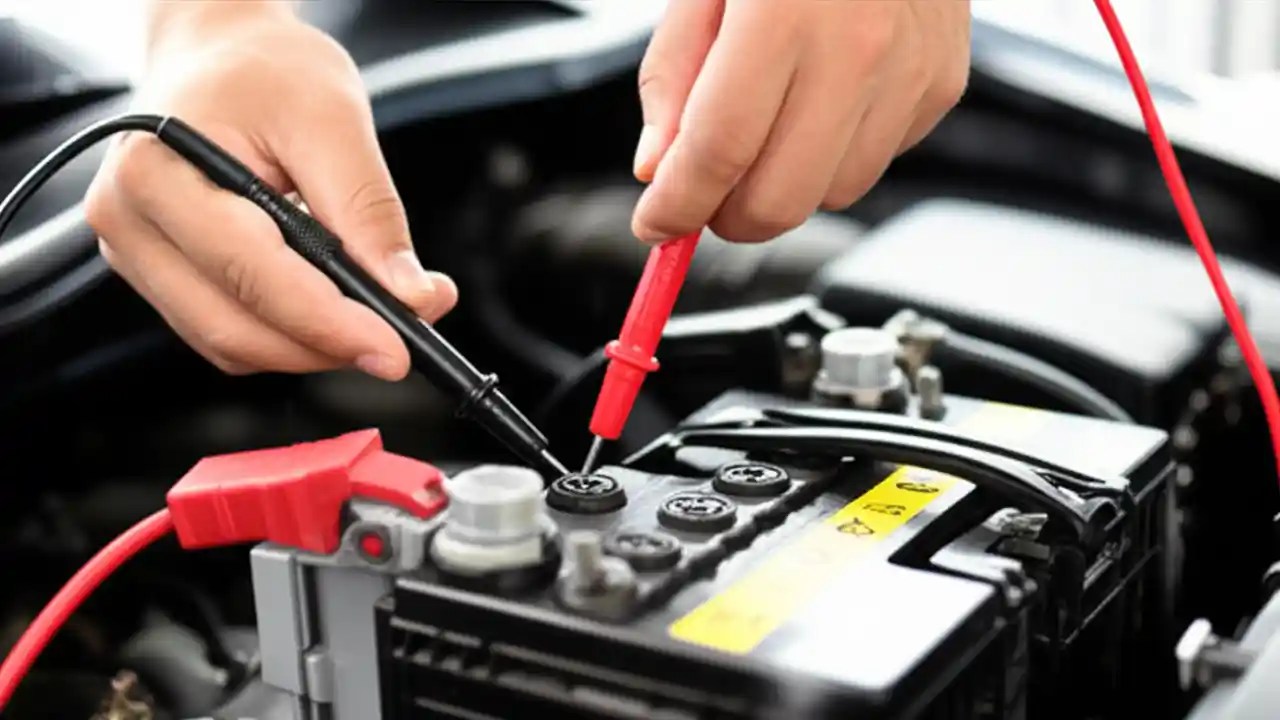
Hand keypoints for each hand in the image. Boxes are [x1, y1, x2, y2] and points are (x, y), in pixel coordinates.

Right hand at [85, 4, 455, 380]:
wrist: (219, 52)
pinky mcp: (160, 276)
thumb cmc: (263, 69)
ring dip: (310, 346)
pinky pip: (227, 331)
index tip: (396, 348)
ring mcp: (137, 255)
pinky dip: (287, 334)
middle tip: (402, 336)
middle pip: (236, 328)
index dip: (329, 324)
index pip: (251, 274)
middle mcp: (130, 221)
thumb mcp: (332, 118)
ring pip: (231, 344)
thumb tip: (409, 295)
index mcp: (157, 171)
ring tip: (374, 314)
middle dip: (327, 344)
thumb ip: (369, 212)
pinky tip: (329, 306)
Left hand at [631, 0, 970, 242]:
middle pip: (778, 200)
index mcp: (784, 12)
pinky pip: (874, 163)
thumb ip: (673, 76)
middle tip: (702, 191)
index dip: (676, 207)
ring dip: (782, 186)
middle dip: (724, 216)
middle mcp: (860, 47)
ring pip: (829, 195)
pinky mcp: (942, 84)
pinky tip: (819, 101)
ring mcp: (911, 71)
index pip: (719, 152)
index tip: (656, 224)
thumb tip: (659, 168)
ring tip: (765, 126)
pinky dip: (833, 156)